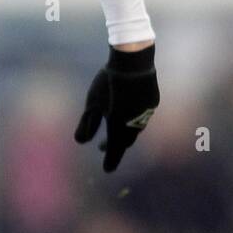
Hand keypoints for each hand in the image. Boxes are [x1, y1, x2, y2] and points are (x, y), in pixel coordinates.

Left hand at [74, 43, 158, 172]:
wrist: (133, 63)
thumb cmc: (108, 84)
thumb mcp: (92, 104)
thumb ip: (86, 124)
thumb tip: (80, 142)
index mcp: (118, 129)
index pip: (114, 151)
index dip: (110, 160)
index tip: (107, 169)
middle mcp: (134, 126)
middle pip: (125, 141)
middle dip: (114, 146)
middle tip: (101, 147)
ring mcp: (146, 115)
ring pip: (135, 129)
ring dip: (124, 132)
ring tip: (113, 127)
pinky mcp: (152, 103)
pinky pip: (142, 115)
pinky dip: (133, 117)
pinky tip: (127, 109)